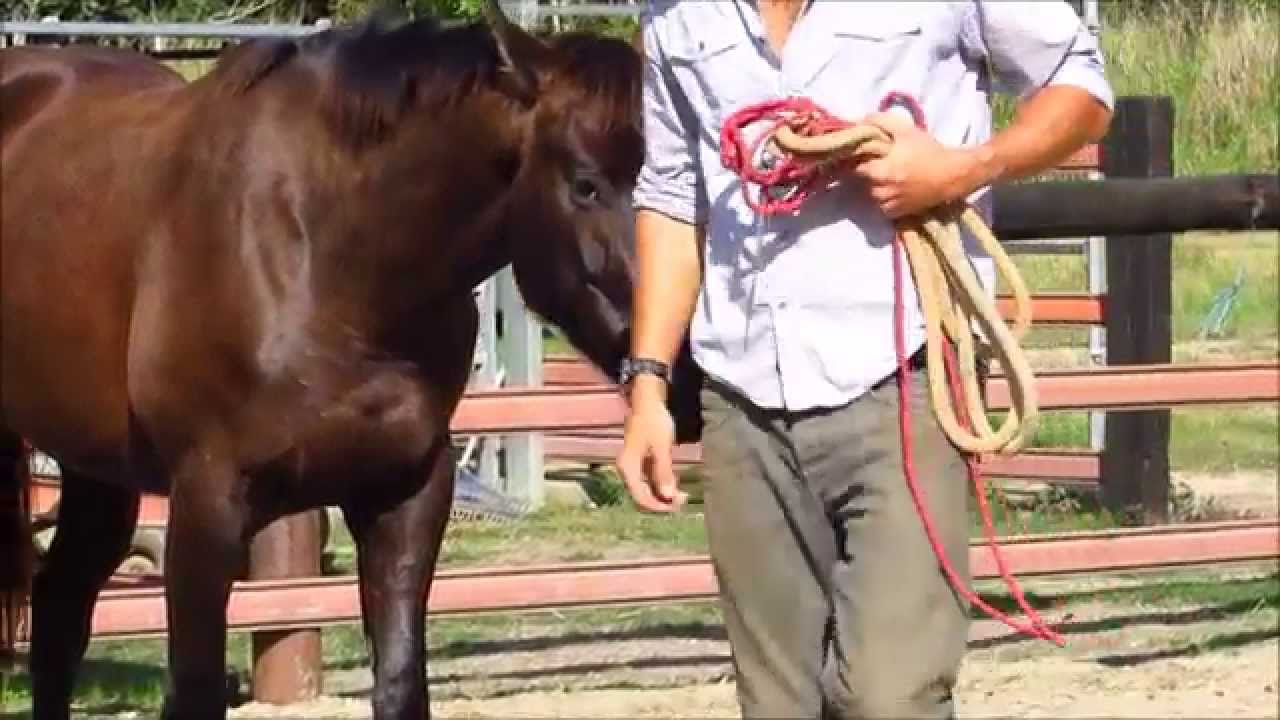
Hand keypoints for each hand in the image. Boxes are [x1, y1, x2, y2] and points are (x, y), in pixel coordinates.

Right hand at [615, 380, 687, 512]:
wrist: (647, 398)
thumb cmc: (654, 421)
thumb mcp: (661, 447)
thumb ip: (664, 473)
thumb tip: (668, 496)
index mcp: (628, 467)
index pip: (640, 497)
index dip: (658, 506)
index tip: (676, 507)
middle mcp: (628, 469)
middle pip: (642, 495)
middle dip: (662, 501)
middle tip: (682, 501)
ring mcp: (634, 464)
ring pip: (647, 487)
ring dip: (663, 494)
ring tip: (681, 495)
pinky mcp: (642, 458)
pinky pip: (650, 478)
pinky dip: (662, 483)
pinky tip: (675, 484)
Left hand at [849, 111, 987, 219]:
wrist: (952, 175)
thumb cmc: (928, 150)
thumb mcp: (905, 130)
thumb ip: (879, 121)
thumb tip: (859, 121)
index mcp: (880, 172)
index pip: (853, 168)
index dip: (855, 160)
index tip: (861, 155)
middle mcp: (880, 192)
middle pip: (860, 182)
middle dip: (865, 173)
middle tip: (877, 164)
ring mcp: (887, 205)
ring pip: (869, 196)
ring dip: (873, 187)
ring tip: (887, 177)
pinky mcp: (896, 215)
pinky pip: (880, 207)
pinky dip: (883, 200)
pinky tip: (894, 189)